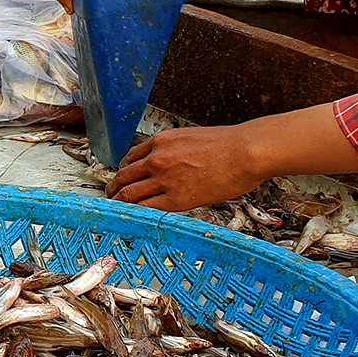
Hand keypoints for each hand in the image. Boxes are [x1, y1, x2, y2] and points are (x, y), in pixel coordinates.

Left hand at [106, 125, 265, 211]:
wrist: (246, 152)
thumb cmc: (229, 145)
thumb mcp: (193, 138)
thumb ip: (176, 150)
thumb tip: (174, 162)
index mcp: (162, 141)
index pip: (131, 157)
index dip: (124, 170)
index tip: (123, 178)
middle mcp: (157, 158)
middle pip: (125, 175)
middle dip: (115, 187)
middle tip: (111, 196)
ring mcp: (164, 178)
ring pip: (129, 193)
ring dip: (119, 203)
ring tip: (116, 210)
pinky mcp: (176, 198)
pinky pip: (147, 208)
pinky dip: (136, 214)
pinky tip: (132, 218)